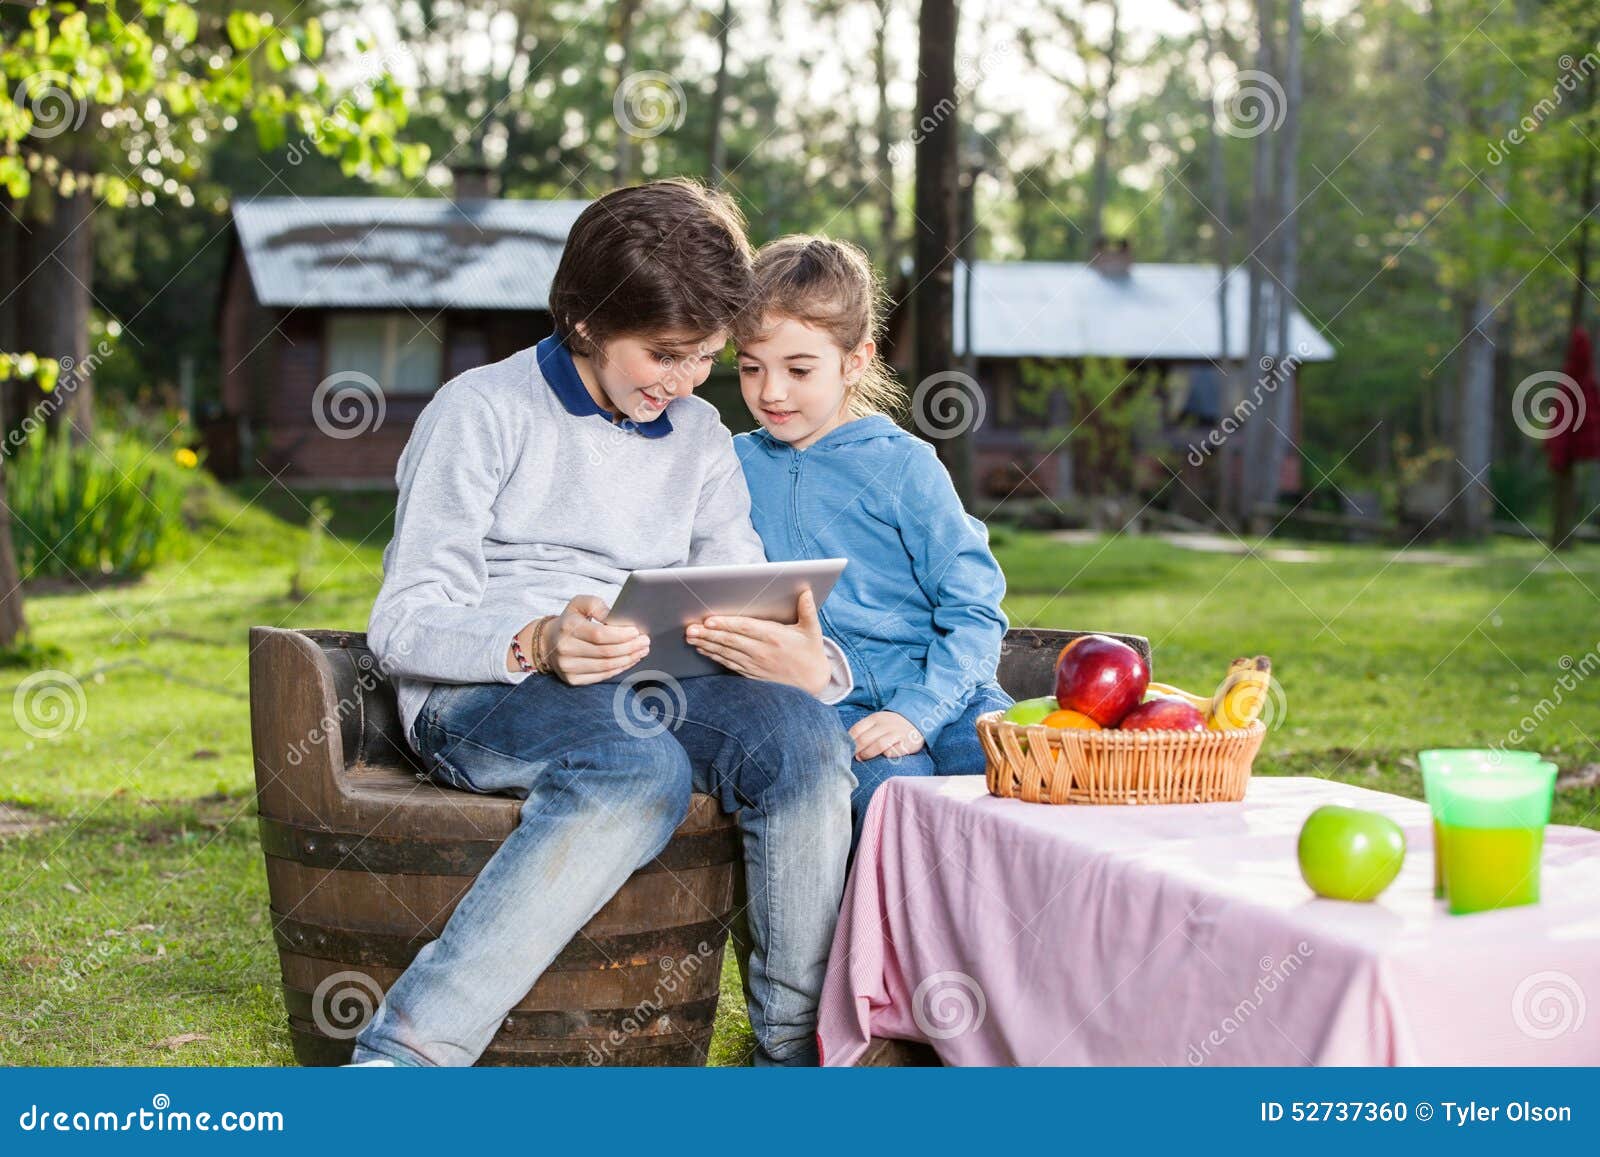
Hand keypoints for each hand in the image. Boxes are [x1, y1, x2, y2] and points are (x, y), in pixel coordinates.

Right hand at [542, 595, 649, 685]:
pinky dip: (619, 669)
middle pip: (606, 652)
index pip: (600, 634)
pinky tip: (629, 661)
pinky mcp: (572, 680)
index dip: (621, 635)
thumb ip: (597, 605)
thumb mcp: (580, 604)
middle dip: (630, 647)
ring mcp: (567, 667)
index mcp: (567, 627)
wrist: (548, 642)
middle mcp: (565, 648)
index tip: (637, 632)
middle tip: (645, 642)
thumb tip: (615, 617)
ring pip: (606, 666)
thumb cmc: (570, 621)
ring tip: (641, 651)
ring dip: (628, 659)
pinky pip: (602, 676)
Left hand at [684, 587, 829, 695]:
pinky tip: (702, 649)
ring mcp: (755, 664)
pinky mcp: (751, 673)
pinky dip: (713, 656)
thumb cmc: (810, 652)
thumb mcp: (812, 630)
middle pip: (731, 641)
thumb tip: (805, 591)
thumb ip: (808, 610)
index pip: (746, 629)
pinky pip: (728, 663)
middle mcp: (762, 652)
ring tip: (690, 637)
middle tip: (690, 628)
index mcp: (775, 637)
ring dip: (706, 644)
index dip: (727, 624)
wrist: (812, 682)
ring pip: (726, 653)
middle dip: (709, 634)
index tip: (710, 620)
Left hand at [848, 711, 924, 760]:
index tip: (845, 748)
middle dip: (856, 750)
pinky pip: (893, 751)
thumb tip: (847, 744)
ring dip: (867, 754)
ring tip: (862, 759)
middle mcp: (885, 725)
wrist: (916, 720)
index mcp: (875, 718)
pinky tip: (881, 757)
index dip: (849, 741)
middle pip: (865, 739)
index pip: (857, 729)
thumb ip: (864, 730)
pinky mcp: (906, 743)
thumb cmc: (891, 725)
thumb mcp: (877, 722)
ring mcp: (896, 733)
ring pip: (878, 745)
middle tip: (853, 756)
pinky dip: (885, 755)